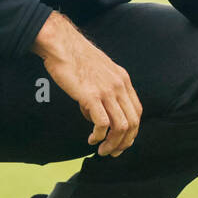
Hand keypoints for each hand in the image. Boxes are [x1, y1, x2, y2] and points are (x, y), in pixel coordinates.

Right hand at [33, 12, 141, 156]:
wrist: (61, 44)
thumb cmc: (74, 57)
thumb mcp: (98, 71)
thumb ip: (102, 90)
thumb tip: (94, 114)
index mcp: (123, 79)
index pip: (137, 111)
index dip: (132, 131)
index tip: (122, 142)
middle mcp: (119, 85)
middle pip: (132, 122)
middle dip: (125, 142)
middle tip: (113, 152)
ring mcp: (107, 91)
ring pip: (120, 126)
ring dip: (113, 143)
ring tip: (102, 150)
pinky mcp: (91, 96)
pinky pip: (103, 124)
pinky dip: (99, 136)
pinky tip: (92, 139)